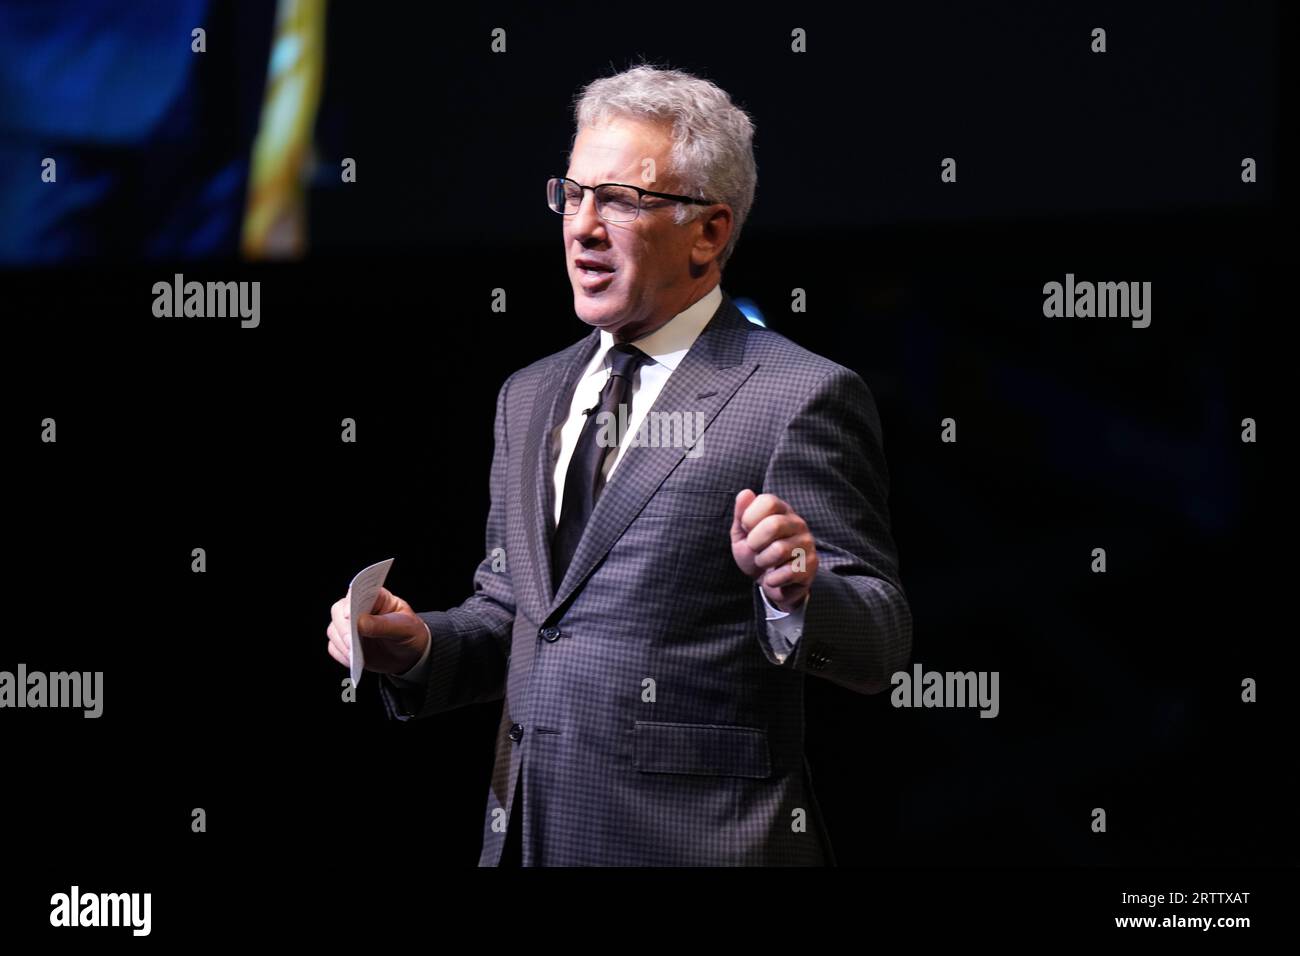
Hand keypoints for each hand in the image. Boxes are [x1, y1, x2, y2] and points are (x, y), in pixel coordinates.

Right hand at [326, 586, 429, 674]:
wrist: (411, 654)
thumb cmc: (410, 633)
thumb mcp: (404, 628)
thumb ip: (383, 625)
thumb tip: (360, 623)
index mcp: (375, 597)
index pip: (356, 593)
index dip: (350, 602)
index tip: (349, 615)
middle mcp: (359, 610)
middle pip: (338, 612)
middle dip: (343, 627)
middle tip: (351, 641)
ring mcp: (351, 627)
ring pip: (334, 630)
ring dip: (341, 643)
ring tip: (354, 654)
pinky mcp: (346, 643)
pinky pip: (334, 647)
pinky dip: (341, 654)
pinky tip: (353, 660)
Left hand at [730, 489, 816, 611]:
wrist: (771, 582)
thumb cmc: (756, 553)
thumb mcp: (742, 534)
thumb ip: (741, 513)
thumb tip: (745, 492)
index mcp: (781, 510)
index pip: (768, 502)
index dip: (749, 517)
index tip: (747, 529)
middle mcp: (797, 523)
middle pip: (774, 525)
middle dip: (755, 542)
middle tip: (755, 549)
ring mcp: (807, 543)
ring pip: (779, 550)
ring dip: (763, 561)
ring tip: (765, 562)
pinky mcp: (811, 565)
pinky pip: (787, 572)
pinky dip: (772, 579)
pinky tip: (774, 577)